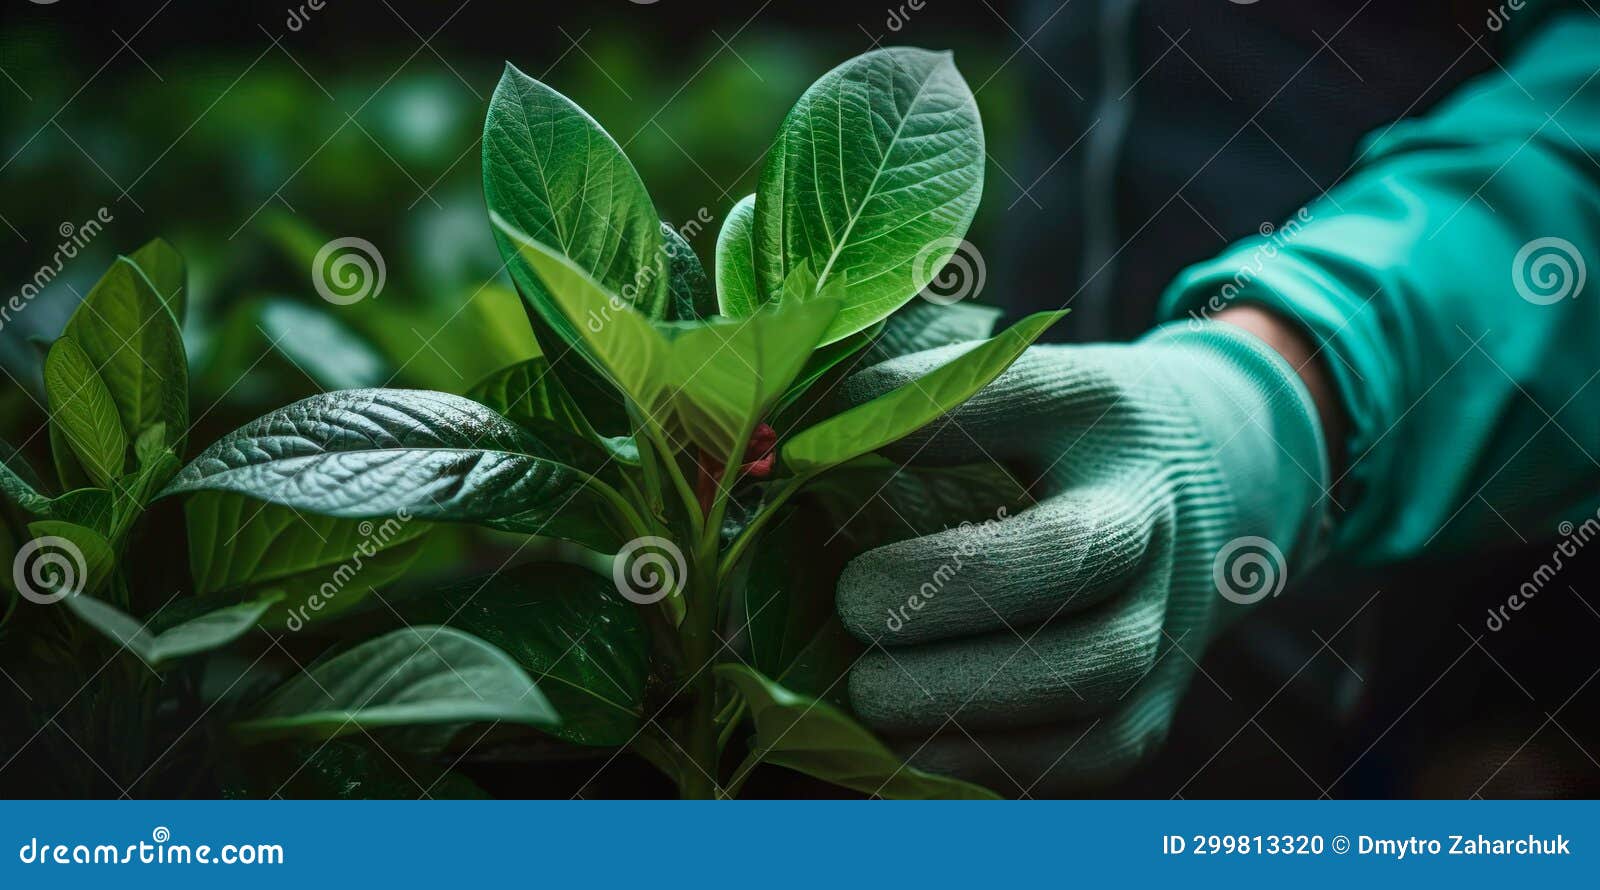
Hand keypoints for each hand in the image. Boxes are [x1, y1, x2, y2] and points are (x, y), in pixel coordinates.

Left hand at [832, 317, 1330, 793]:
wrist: (1207, 497)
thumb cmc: (1059, 444)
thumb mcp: (1007, 392)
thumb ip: (901, 405)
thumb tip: (764, 448)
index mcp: (1099, 406)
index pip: (1022, 395)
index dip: (918, 421)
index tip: (810, 449)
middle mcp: (1149, 508)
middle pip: (1075, 552)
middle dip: (953, 587)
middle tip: (852, 602)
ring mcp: (1166, 616)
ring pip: (1091, 670)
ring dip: (964, 694)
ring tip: (866, 693)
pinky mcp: (1154, 709)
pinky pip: (1085, 755)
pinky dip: (990, 761)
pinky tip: (905, 748)